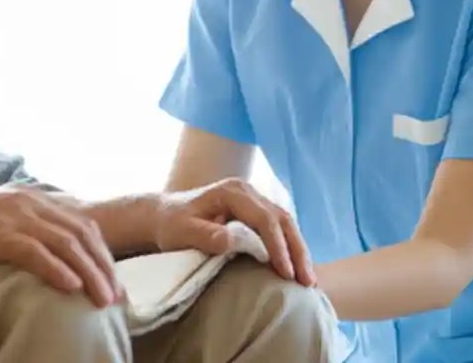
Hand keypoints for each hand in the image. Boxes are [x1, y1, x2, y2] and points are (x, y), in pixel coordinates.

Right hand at [0, 187, 121, 307]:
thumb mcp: (0, 219)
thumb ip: (26, 228)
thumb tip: (51, 253)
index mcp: (34, 199)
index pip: (82, 224)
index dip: (102, 253)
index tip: (113, 279)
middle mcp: (31, 203)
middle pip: (82, 234)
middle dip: (104, 266)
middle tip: (116, 296)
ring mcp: (15, 217)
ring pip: (67, 244)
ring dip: (89, 273)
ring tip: (102, 299)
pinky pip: (36, 252)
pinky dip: (58, 270)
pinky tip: (71, 287)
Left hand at [154, 178, 315, 286]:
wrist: (164, 215)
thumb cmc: (172, 224)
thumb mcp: (182, 231)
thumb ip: (206, 235)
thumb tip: (234, 241)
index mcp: (233, 192)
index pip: (264, 219)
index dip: (278, 246)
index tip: (285, 273)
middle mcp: (248, 191)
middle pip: (282, 219)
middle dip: (297, 250)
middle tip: (308, 281)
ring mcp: (254, 200)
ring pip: (285, 223)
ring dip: (298, 251)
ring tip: (308, 280)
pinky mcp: (255, 211)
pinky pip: (279, 228)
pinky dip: (290, 247)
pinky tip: (296, 268)